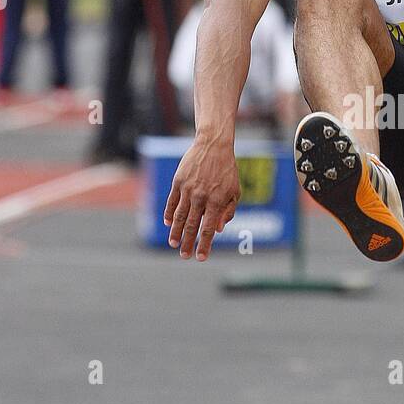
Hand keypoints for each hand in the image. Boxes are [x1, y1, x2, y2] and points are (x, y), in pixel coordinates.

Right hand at [163, 137, 240, 260]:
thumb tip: (218, 229)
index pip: (208, 229)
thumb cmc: (227, 170)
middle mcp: (201, 197)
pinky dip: (169, 213)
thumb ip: (228, 211)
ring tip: (173, 244)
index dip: (204, 245)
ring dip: (176, 232)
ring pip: (180, 216)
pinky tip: (168, 224)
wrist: (213, 145)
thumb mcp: (235, 190)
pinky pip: (172, 201)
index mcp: (216, 201)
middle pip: (192, 226)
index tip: (201, 258)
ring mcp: (188, 189)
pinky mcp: (178, 181)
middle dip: (187, 243)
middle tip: (184, 256)